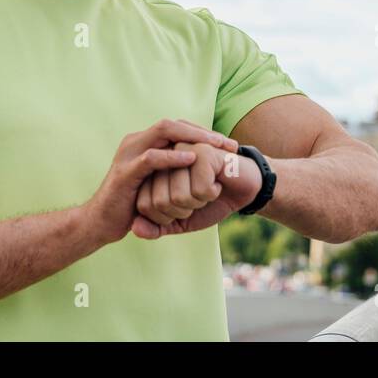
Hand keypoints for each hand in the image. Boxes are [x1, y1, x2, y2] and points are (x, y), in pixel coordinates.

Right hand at [82, 120, 239, 244]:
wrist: (99, 223)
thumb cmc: (131, 205)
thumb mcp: (155, 184)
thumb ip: (171, 172)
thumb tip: (202, 168)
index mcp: (143, 143)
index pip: (177, 127)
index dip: (203, 132)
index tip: (227, 144)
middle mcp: (135, 142)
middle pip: (173, 124)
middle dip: (203, 132)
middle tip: (228, 143)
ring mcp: (129, 154)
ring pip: (163, 131)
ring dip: (192, 137)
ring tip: (215, 146)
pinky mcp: (125, 172)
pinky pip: (150, 158)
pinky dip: (171, 157)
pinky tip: (191, 159)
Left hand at [131, 143, 263, 239]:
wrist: (242, 187)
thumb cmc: (209, 202)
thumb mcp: (180, 220)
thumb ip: (156, 226)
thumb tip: (135, 228)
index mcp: (153, 172)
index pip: (145, 206)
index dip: (166, 218)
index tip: (183, 209)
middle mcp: (163, 158)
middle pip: (159, 202)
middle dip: (184, 211)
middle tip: (198, 199)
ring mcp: (181, 150)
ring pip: (177, 196)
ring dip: (198, 203)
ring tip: (207, 189)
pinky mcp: (202, 149)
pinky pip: (199, 188)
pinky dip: (211, 194)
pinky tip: (217, 182)